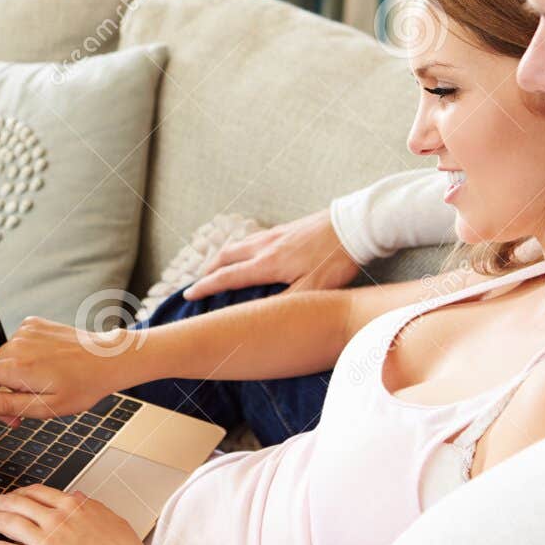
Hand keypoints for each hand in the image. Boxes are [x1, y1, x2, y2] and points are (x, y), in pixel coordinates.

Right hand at [0, 316, 152, 421]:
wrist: (111, 358)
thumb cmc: (84, 387)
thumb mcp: (47, 409)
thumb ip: (8, 407)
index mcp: (18, 369)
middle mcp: (16, 345)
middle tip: (19, 416)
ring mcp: (25, 331)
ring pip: (2, 362)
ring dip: (11, 379)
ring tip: (40, 390)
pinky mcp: (33, 323)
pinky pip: (17, 346)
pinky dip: (24, 360)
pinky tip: (47, 367)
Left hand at [0, 484, 196, 544]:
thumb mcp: (111, 520)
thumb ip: (90, 506)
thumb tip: (76, 497)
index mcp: (75, 506)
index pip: (37, 492)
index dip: (18, 493)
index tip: (9, 496)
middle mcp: (57, 519)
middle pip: (16, 503)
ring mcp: (47, 540)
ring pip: (6, 523)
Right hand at [183, 209, 359, 300]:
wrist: (355, 225)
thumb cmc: (335, 260)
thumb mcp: (311, 291)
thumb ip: (284, 305)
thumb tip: (259, 319)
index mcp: (266, 263)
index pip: (227, 277)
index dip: (205, 287)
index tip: (188, 294)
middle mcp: (265, 245)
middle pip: (226, 255)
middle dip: (208, 269)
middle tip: (199, 280)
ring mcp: (277, 234)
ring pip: (240, 244)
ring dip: (225, 256)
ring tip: (220, 266)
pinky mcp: (289, 228)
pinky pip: (256, 238)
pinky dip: (244, 247)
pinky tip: (253, 252)